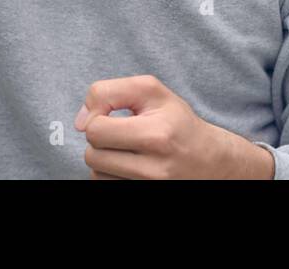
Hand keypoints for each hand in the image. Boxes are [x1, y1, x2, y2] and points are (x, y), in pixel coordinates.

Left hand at [74, 74, 274, 178]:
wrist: (208, 159)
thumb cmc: (177, 121)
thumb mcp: (151, 91)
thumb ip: (110, 93)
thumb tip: (79, 122)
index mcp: (156, 135)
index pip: (95, 130)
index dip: (97, 117)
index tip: (112, 115)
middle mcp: (153, 169)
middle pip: (92, 154)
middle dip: (100, 139)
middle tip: (120, 133)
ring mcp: (148, 188)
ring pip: (95, 174)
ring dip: (104, 159)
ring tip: (128, 149)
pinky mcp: (144, 197)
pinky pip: (105, 186)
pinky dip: (110, 174)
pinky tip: (129, 165)